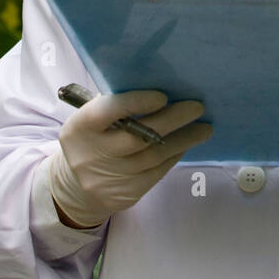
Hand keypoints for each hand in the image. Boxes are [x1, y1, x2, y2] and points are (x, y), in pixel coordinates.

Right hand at [47, 89, 212, 228]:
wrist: (74, 184)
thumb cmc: (92, 137)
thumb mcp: (92, 117)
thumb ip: (117, 103)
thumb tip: (160, 84)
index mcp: (81, 126)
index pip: (108, 111)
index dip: (136, 102)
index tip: (163, 96)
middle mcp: (92, 154)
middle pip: (137, 137)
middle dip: (172, 121)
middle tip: (197, 107)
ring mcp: (108, 178)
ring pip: (153, 157)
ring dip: (183, 140)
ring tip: (204, 128)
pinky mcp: (124, 195)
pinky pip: (156, 173)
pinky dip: (174, 156)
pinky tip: (187, 144)